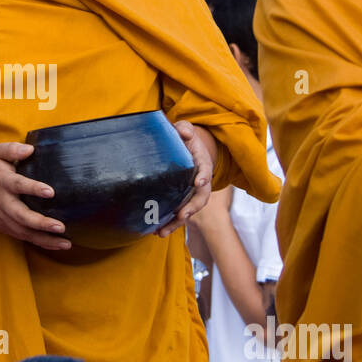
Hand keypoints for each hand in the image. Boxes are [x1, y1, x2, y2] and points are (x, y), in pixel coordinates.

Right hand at [0, 141, 70, 249]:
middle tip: (60, 226)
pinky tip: (56, 245)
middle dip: (41, 223)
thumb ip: (12, 149)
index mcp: (2, 181)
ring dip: (44, 238)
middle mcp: (2, 201)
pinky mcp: (3, 226)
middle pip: (21, 216)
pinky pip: (22, 237)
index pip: (18, 185)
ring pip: (23, 231)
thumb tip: (30, 149)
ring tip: (65, 243)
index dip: (33, 189)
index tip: (50, 192)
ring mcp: (1, 217)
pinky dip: (39, 242)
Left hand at [157, 120, 216, 236]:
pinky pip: (177, 214)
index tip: (199, 182)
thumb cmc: (183, 139)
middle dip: (191, 207)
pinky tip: (156, 232)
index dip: (204, 176)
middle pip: (200, 198)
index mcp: (202, 163)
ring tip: (162, 232)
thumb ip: (184, 129)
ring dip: (176, 223)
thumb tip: (183, 132)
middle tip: (182, 215)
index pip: (205, 170)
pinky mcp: (180, 200)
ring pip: (187, 211)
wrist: (184, 149)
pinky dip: (168, 224)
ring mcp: (190, 194)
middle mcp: (199, 182)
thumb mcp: (185, 130)